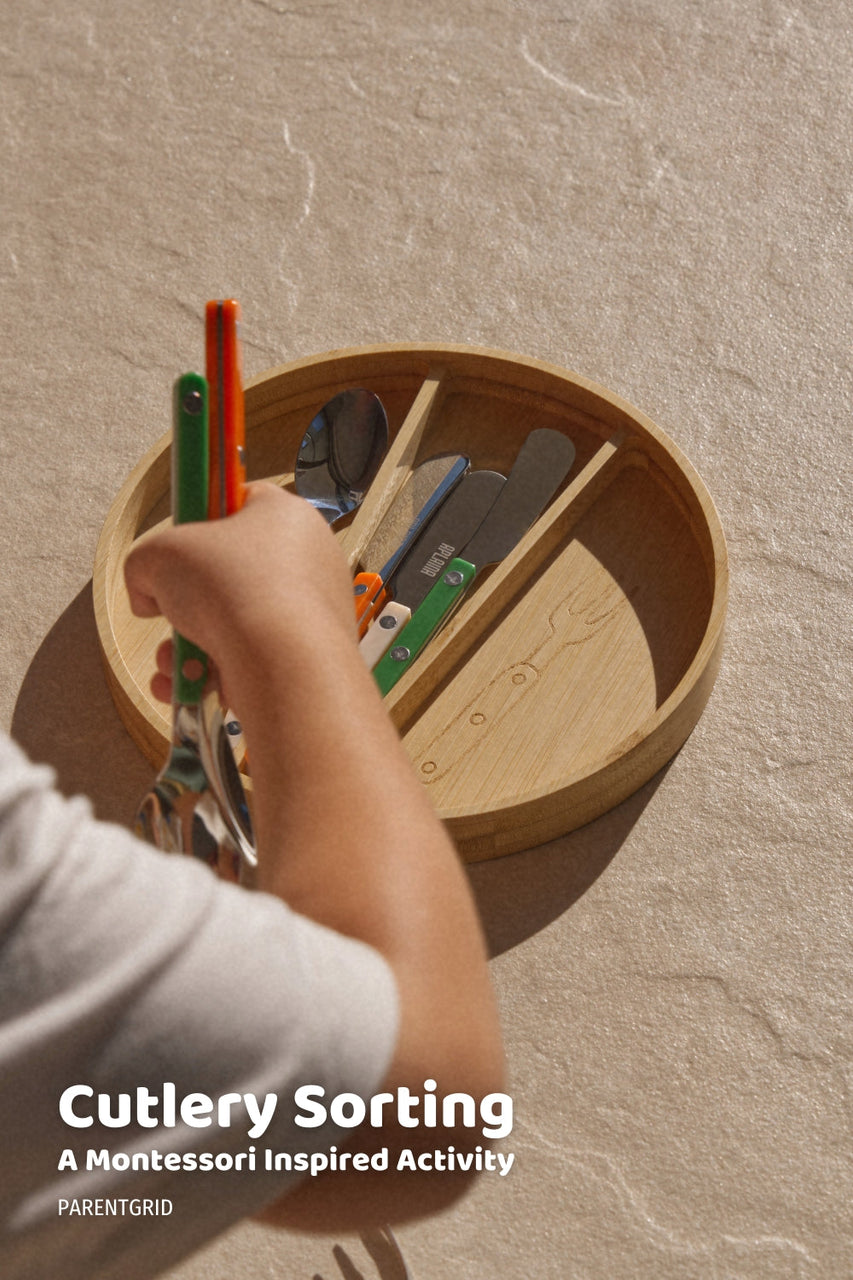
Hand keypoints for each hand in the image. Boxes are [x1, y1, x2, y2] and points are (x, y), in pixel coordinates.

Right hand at [124, 481, 355, 710]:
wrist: (284, 666)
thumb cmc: (234, 591)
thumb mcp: (159, 555)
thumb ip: (143, 564)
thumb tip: (147, 595)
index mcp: (285, 516)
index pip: (238, 503)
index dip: (199, 520)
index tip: (175, 545)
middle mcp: (307, 562)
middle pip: (230, 573)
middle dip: (184, 601)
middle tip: (167, 610)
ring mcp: (310, 614)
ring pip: (233, 625)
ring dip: (186, 647)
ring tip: (171, 662)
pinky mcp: (303, 660)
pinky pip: (247, 662)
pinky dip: (209, 677)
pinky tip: (183, 688)